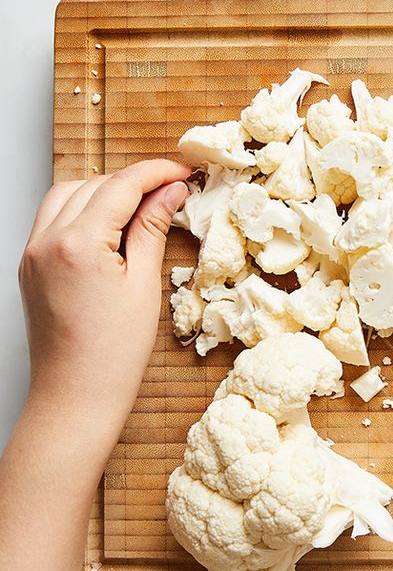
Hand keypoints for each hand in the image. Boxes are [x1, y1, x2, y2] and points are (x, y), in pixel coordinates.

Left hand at [18, 161, 191, 451]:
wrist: (74, 398)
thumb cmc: (112, 353)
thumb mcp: (144, 284)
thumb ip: (153, 228)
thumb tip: (170, 192)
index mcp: (77, 244)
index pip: (120, 185)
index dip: (157, 173)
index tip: (184, 173)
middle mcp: (45, 243)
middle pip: (92, 184)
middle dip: (132, 181)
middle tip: (171, 192)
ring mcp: (32, 256)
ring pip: (67, 195)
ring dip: (104, 192)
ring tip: (141, 208)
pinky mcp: (30, 269)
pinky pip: (54, 220)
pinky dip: (83, 211)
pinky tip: (112, 228)